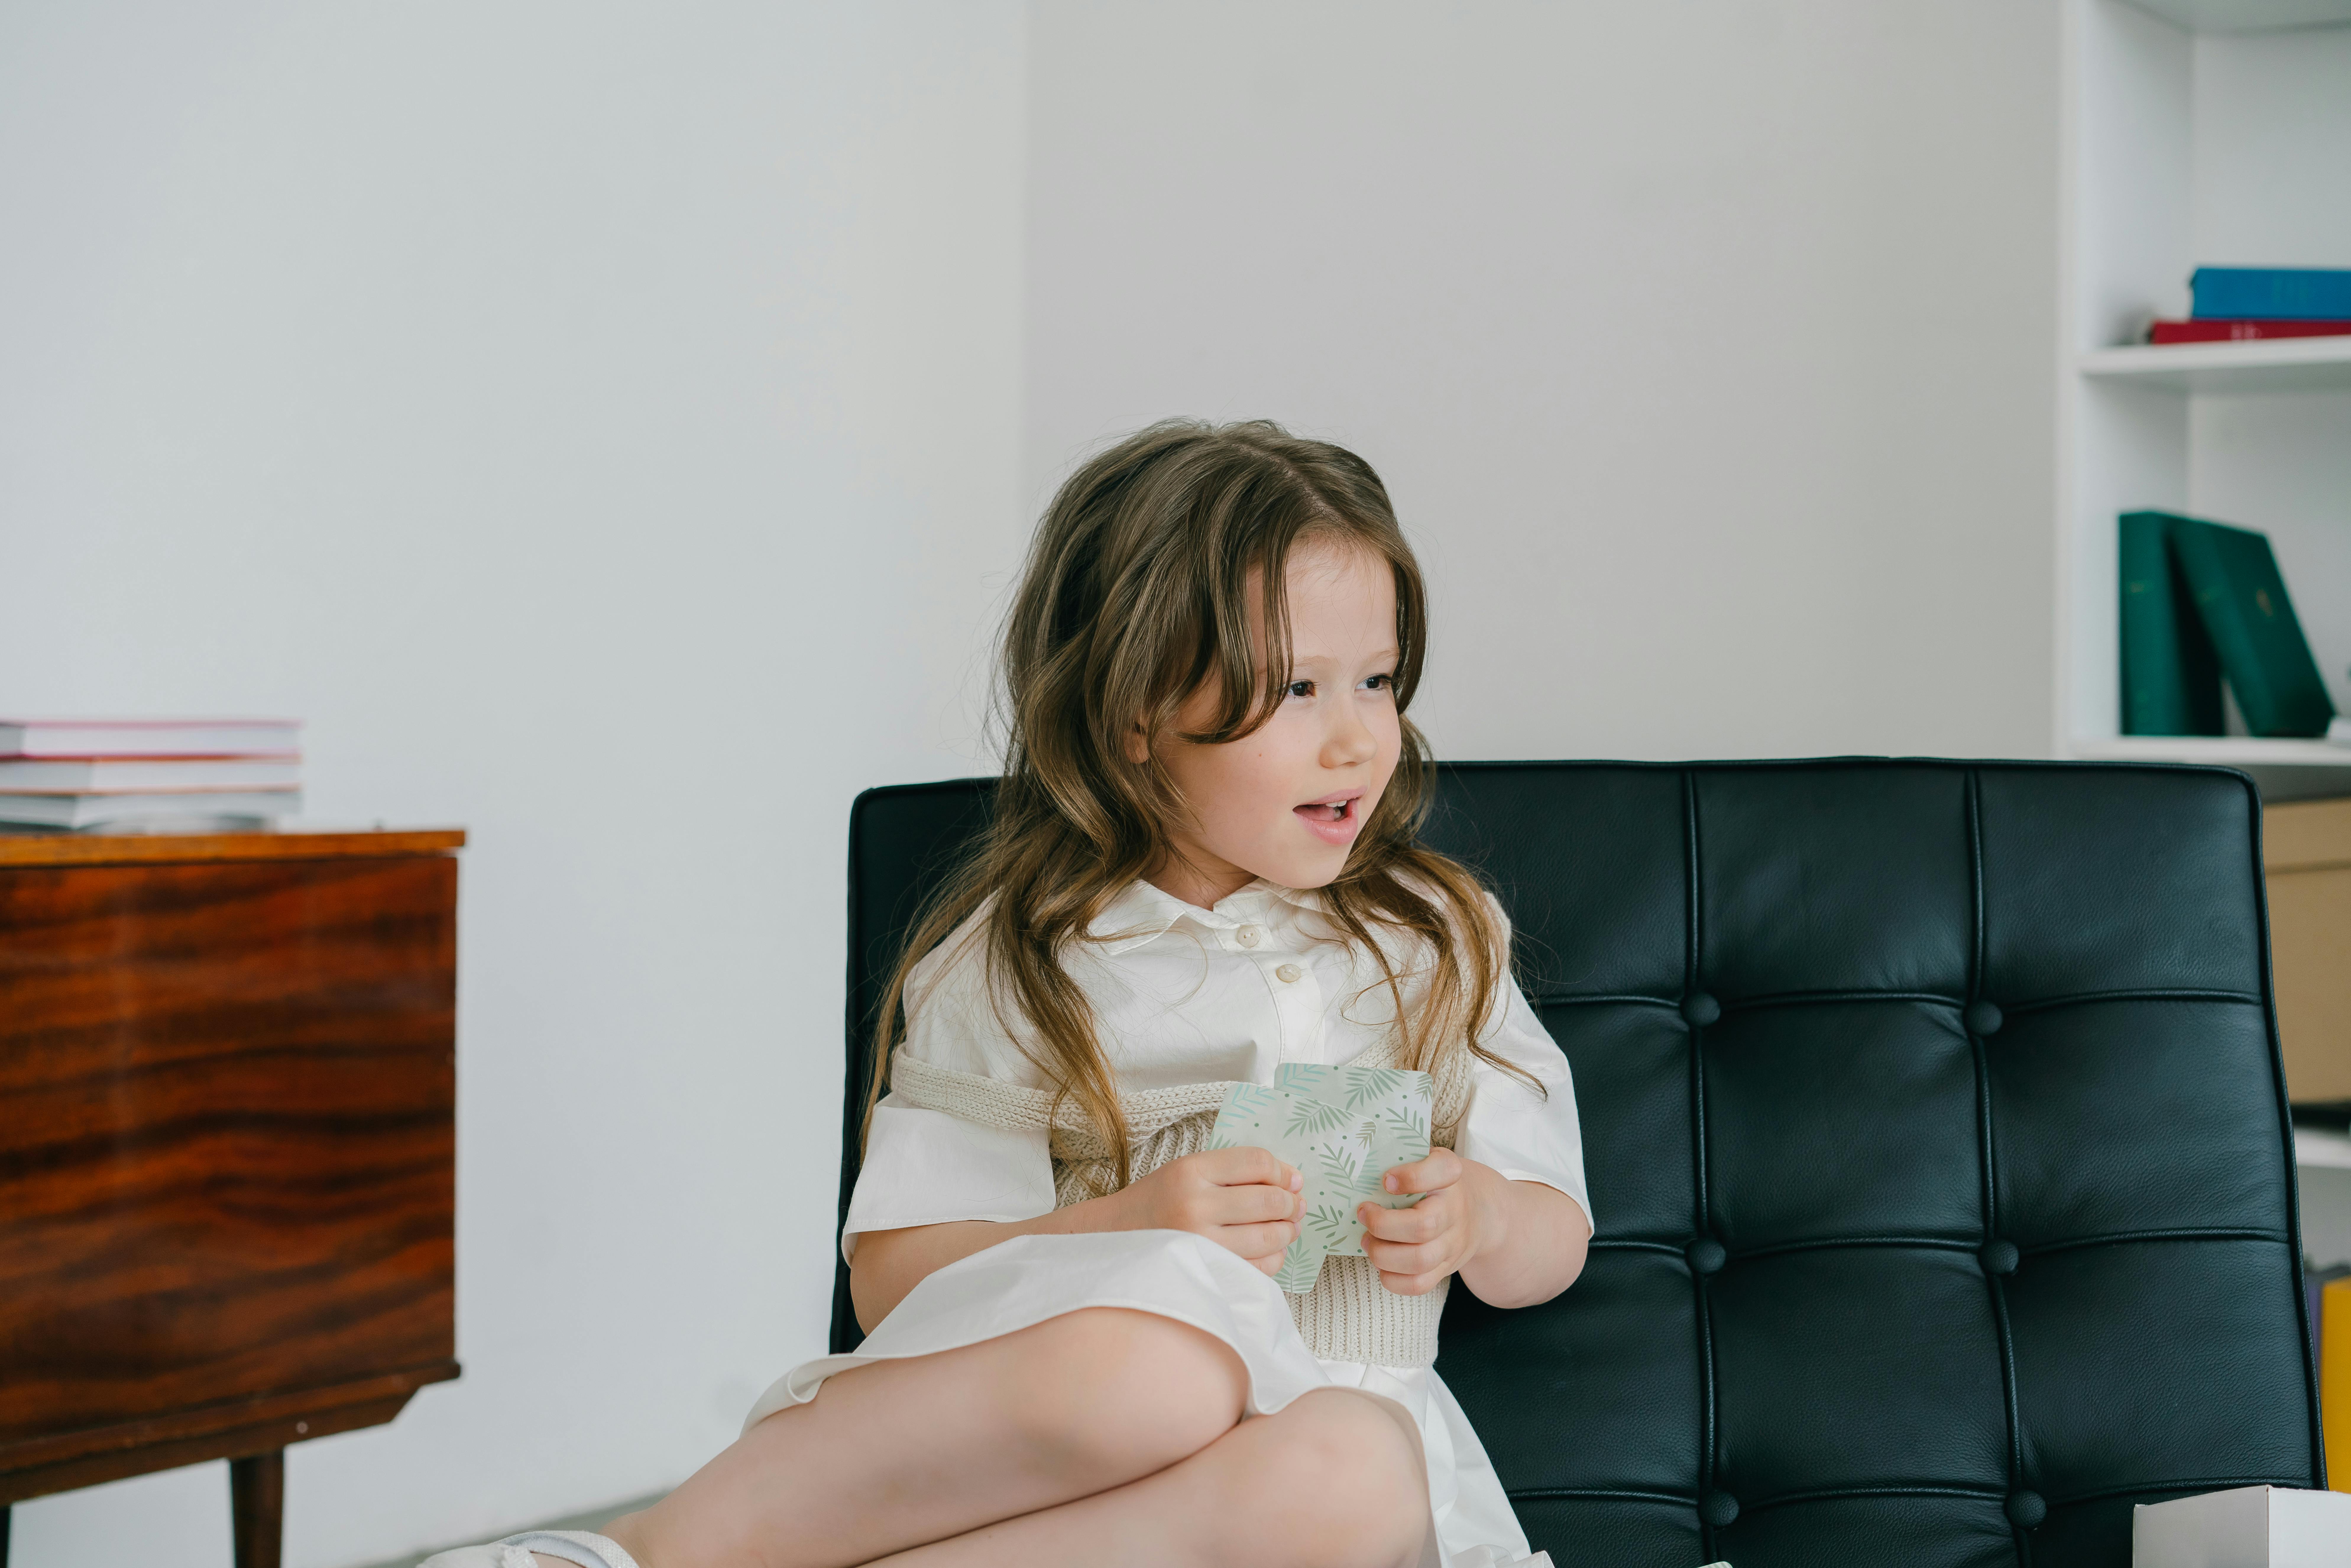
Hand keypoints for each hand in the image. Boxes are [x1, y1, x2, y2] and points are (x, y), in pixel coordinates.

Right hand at [1113, 1146, 1303, 1274]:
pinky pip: (1258, 1268)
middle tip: (1296, 1205)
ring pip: (1268, 1236)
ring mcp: (1201, 1243)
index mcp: (1191, 1171)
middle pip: (1268, 1200)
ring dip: (1288, 1231)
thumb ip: (1236, 1170)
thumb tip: (1293, 1180)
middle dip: (1291, 1204)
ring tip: (1288, 1227)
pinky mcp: (1207, 1272)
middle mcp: (1195, 1206)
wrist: (1115, 1238)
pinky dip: (1274, 1258)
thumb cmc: (1159, 1201)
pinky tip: (1270, 1250)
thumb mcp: (1189, 1170)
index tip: (1291, 1180)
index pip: (1256, 1162)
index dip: (1283, 1171)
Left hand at [1359, 1147, 1503, 1295]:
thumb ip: (1403, 1160)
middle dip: (1382, 1225)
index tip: (1386, 1180)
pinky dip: (1391, 1279)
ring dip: (1382, 1254)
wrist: (1480, 1212)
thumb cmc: (1439, 1184)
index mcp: (1450, 1176)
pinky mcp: (1445, 1268)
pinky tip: (1381, 1262)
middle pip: (1423, 1226)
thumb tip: (1360, 1171)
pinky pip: (1418, 1284)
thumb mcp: (1429, 1161)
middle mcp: (1455, 1210)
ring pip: (1418, 1260)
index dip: (1412, 1177)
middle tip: (1363, 1214)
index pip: (1442, 1170)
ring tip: (1367, 1241)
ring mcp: (1452, 1244)